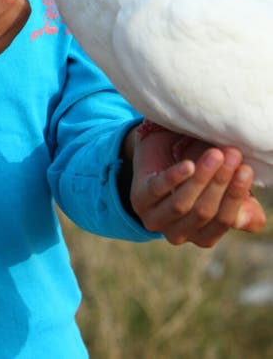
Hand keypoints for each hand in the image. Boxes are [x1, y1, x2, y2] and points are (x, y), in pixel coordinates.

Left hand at [126, 126, 266, 246]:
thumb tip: (251, 218)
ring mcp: (156, 219)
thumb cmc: (196, 176)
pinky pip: (158, 190)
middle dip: (221, 181)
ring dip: (202, 178)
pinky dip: (174, 177)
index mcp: (202, 236)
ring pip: (183, 204)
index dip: (236, 196)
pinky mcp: (140, 199)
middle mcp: (179, 234)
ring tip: (215, 154)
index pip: (223, 220)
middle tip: (232, 154)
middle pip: (204, 211)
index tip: (246, 169)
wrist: (160, 154)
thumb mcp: (220, 190)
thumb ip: (238, 207)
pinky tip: (187, 164)